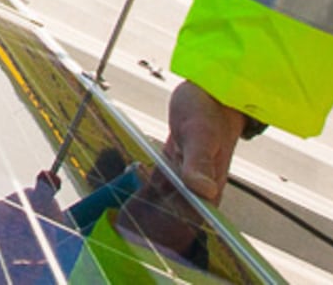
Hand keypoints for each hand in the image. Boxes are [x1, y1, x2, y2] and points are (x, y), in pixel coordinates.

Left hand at [114, 82, 245, 255]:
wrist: (211, 90)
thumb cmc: (211, 108)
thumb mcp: (201, 132)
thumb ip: (200, 161)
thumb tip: (204, 189)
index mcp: (210, 188)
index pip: (190, 222)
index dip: (171, 236)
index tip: (147, 243)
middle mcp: (199, 189)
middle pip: (175, 218)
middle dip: (152, 228)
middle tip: (124, 233)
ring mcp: (186, 178)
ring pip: (164, 204)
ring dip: (145, 212)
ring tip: (120, 223)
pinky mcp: (175, 166)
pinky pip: (158, 186)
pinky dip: (144, 193)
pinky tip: (127, 199)